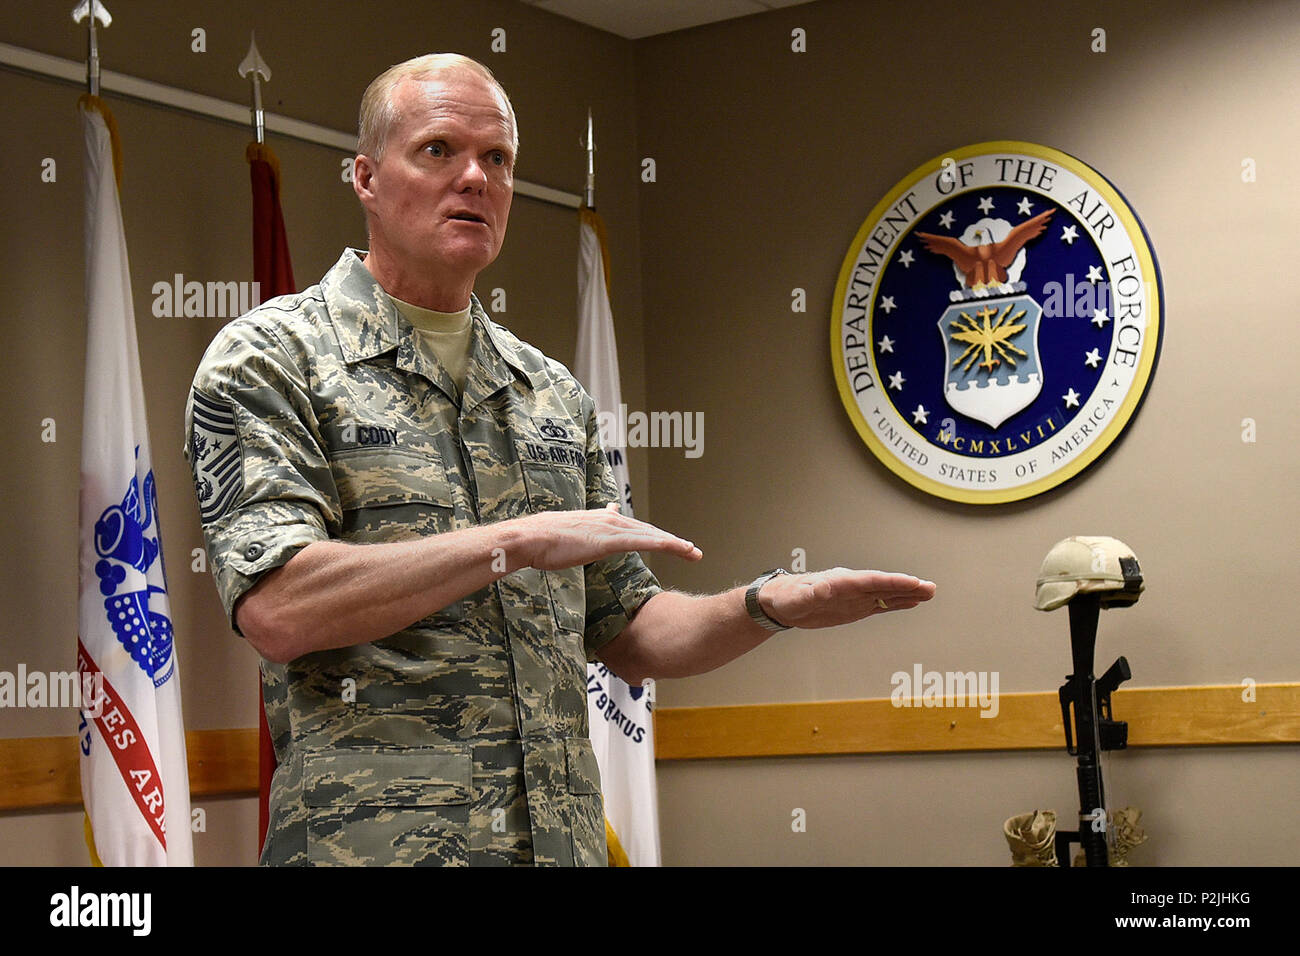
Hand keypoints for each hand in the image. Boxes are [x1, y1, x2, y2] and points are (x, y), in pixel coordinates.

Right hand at [515, 503, 702, 571]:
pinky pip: (645, 542)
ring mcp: (612, 528)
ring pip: (653, 536)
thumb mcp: (567, 534)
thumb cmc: (543, 541)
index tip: (671, 543)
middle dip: (672, 542)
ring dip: (676, 544)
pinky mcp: (610, 539)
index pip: (635, 529)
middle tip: (693, 551)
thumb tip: (586, 533)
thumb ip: (581, 534)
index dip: (655, 536)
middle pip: (650, 532)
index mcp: (601, 519)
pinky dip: (666, 544)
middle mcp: (611, 519)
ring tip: (694, 553)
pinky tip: (680, 549)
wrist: (530, 538)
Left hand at [758, 567, 935, 628]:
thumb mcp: (797, 598)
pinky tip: (911, 603)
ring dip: (907, 594)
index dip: (891, 582)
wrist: (782, 603)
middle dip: (907, 586)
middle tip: (931, 587)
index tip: (911, 582)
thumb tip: (825, 587)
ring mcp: (856, 596)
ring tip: (929, 592)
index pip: (871, 580)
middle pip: (884, 585)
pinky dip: (896, 603)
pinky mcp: (856, 607)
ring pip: (886, 594)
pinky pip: (880, 605)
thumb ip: (813, 593)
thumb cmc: (787, 597)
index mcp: (841, 581)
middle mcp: (852, 586)